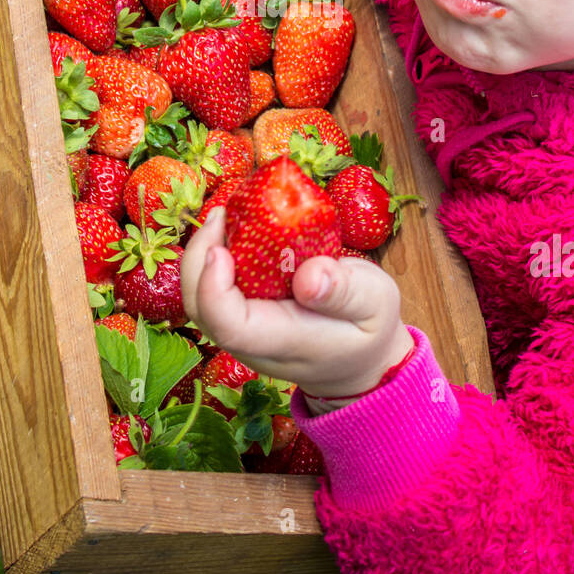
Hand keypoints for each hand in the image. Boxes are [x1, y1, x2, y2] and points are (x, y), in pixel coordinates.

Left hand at [180, 206, 413, 400]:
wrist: (360, 360)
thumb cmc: (368, 327)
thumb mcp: (374, 303)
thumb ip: (345, 292)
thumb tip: (309, 276)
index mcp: (285, 341)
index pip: (229, 326)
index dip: (213, 288)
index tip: (221, 249)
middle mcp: (252, 342)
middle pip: (201, 310)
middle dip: (199, 259)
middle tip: (222, 213)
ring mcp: (242, 332)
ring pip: (200, 299)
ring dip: (203, 255)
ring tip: (227, 215)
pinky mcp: (241, 316)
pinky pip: (213, 290)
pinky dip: (215, 257)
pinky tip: (236, 228)